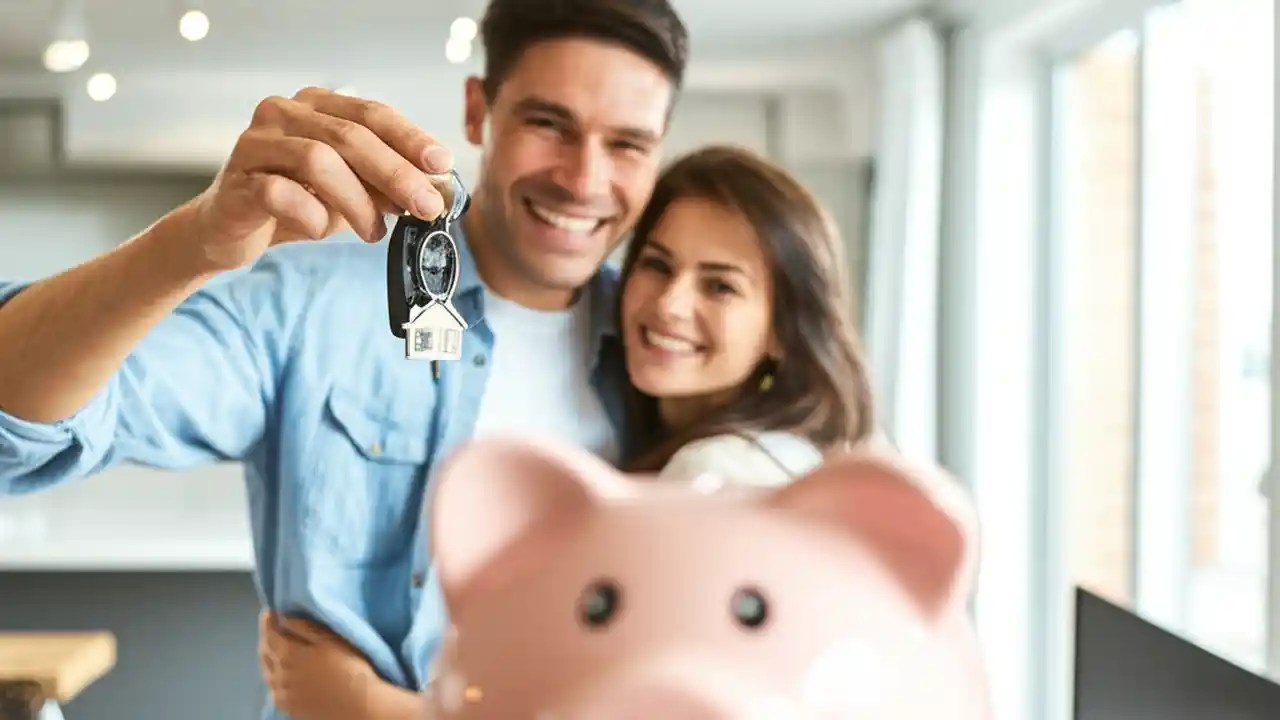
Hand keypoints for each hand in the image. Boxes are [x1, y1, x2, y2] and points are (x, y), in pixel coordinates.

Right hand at [185, 86, 455, 274]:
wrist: (228, 229)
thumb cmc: (293, 202)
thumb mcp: (349, 191)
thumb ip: (383, 185)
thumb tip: (433, 190)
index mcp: (315, 105)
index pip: (372, 113)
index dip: (410, 138)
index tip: (443, 164)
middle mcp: (282, 113)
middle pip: (350, 136)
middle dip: (396, 173)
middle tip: (426, 206)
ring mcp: (255, 143)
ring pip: (318, 160)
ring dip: (358, 201)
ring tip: (375, 233)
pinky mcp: (236, 180)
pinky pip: (280, 193)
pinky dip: (311, 215)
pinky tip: (321, 230)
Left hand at [259, 611, 401, 719]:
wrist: (360, 706)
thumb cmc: (351, 667)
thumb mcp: (332, 640)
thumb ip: (306, 627)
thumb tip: (283, 615)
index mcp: (289, 654)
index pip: (269, 633)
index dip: (268, 619)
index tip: (270, 609)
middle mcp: (279, 674)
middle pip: (265, 652)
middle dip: (267, 637)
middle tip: (273, 626)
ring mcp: (282, 693)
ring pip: (267, 672)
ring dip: (269, 657)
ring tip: (276, 649)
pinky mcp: (289, 708)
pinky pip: (273, 689)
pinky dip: (274, 677)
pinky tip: (282, 675)